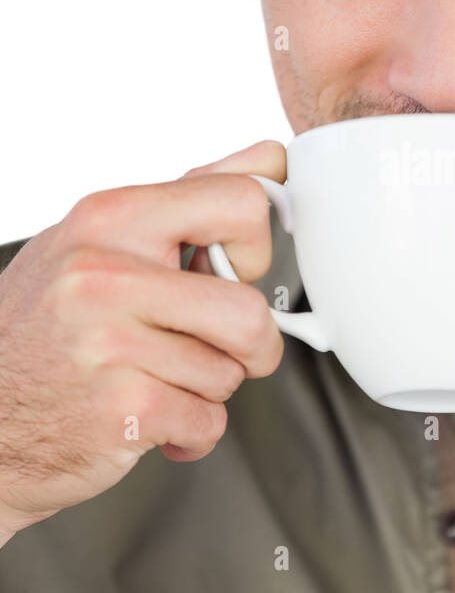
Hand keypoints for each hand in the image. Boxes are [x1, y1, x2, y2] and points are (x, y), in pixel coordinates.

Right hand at [0, 140, 286, 540]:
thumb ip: (188, 199)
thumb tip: (269, 160)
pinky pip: (210, 421)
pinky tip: (149, 417)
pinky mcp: (121, 411)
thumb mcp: (99, 240)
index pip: (240, 202)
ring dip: (208, 387)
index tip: (236, 269)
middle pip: (248, 309)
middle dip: (253, 342)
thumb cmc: (46, 326)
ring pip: (232, 371)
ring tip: (157, 377)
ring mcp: (110, 345)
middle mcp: (104, 276)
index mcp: (108, 218)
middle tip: (222, 347)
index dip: (256, 245)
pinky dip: (191, 432)